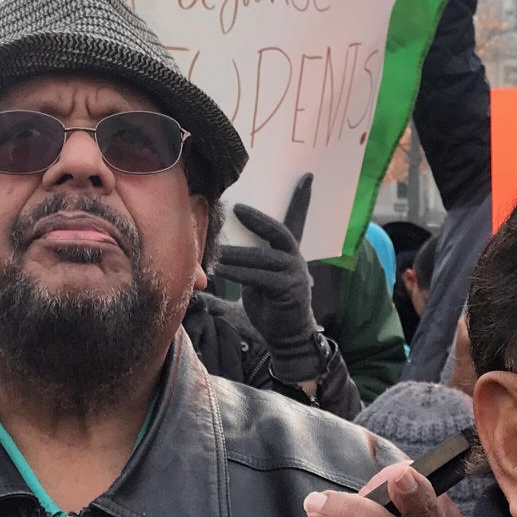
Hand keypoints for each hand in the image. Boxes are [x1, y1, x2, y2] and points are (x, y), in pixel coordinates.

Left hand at [211, 173, 321, 382]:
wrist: (287, 338)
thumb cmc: (269, 309)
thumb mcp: (254, 285)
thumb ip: (241, 269)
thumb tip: (209, 266)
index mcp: (288, 253)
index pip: (296, 221)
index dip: (302, 200)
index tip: (307, 177)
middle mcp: (295, 259)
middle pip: (278, 231)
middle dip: (258, 219)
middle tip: (237, 209)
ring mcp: (295, 274)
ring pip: (263, 256)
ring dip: (237, 254)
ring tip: (215, 251)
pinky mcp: (289, 290)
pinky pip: (261, 277)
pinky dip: (240, 273)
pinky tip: (223, 271)